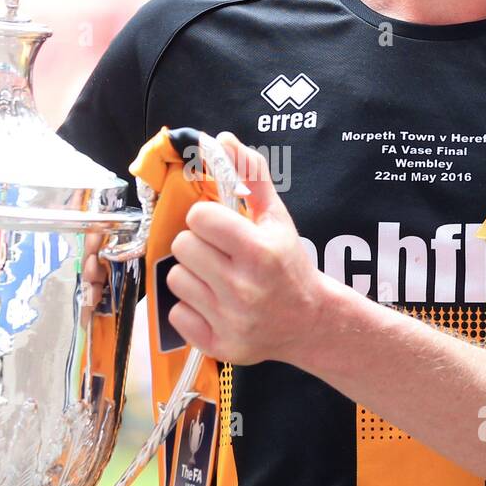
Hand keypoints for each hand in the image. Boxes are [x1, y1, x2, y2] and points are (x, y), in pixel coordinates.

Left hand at [165, 131, 324, 365]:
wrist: (311, 323)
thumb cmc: (289, 266)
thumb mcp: (277, 220)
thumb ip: (251, 178)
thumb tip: (225, 140)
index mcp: (259, 252)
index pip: (199, 217)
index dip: (207, 218)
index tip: (221, 228)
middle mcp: (243, 288)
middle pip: (182, 246)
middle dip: (198, 246)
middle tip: (219, 255)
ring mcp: (229, 320)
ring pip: (175, 279)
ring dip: (193, 275)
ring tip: (217, 280)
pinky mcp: (218, 345)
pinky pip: (176, 313)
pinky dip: (191, 308)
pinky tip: (215, 305)